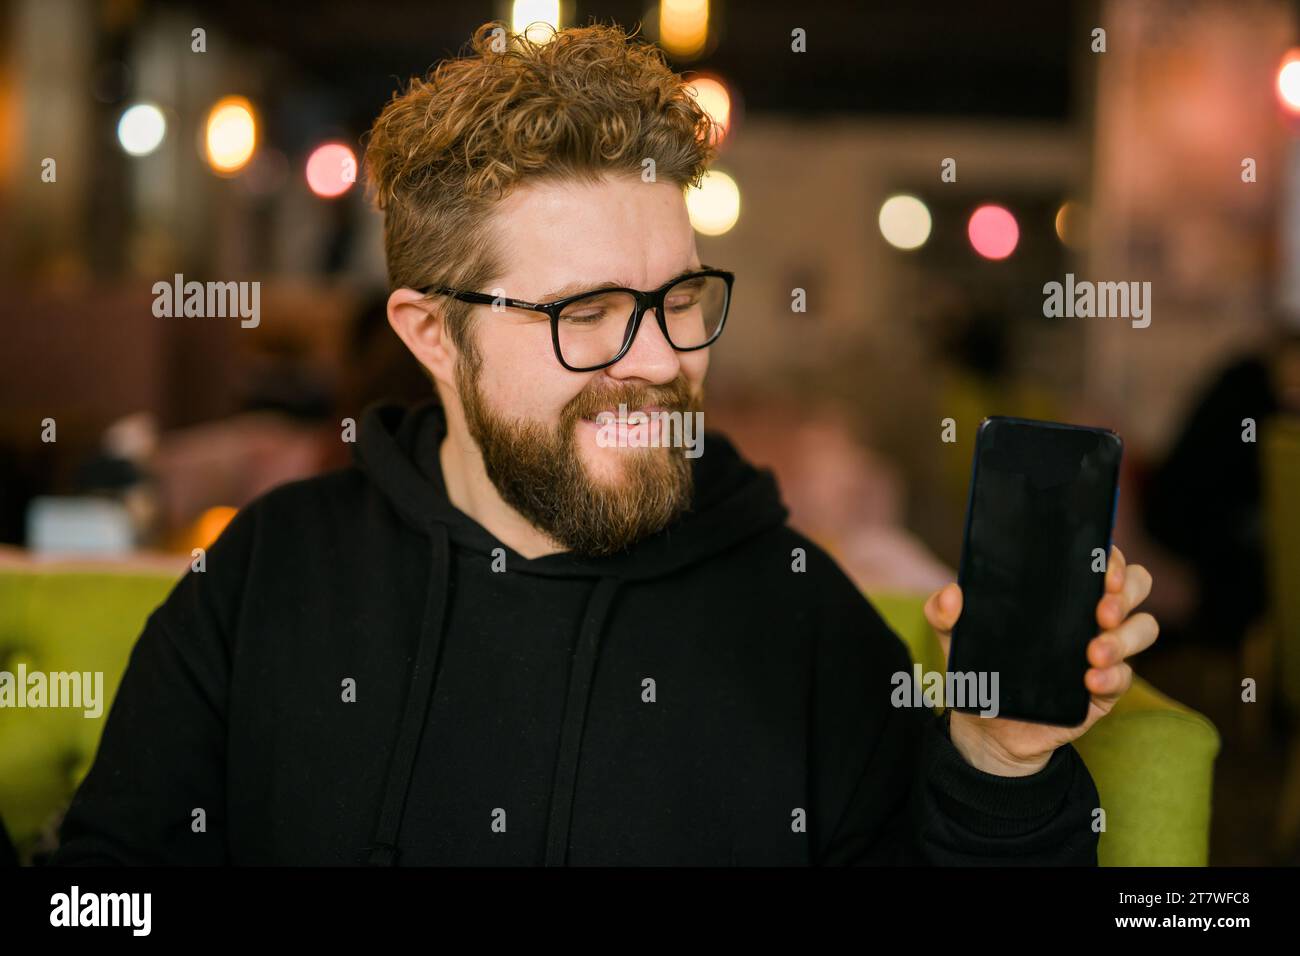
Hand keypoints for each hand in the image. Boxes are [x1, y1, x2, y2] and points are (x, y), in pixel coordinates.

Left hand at [922, 546, 1157, 776]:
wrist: (985, 726)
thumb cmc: (979, 665)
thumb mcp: (954, 636)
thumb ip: (943, 612)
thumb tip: (952, 595)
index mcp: (1062, 591)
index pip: (1101, 559)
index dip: (1111, 556)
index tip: (1101, 565)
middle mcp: (1090, 614)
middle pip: (1137, 585)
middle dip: (1127, 591)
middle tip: (1101, 608)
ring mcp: (1103, 650)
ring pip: (1144, 629)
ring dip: (1124, 637)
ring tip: (1093, 652)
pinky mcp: (1104, 689)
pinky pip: (1126, 677)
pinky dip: (1113, 676)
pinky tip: (1089, 680)